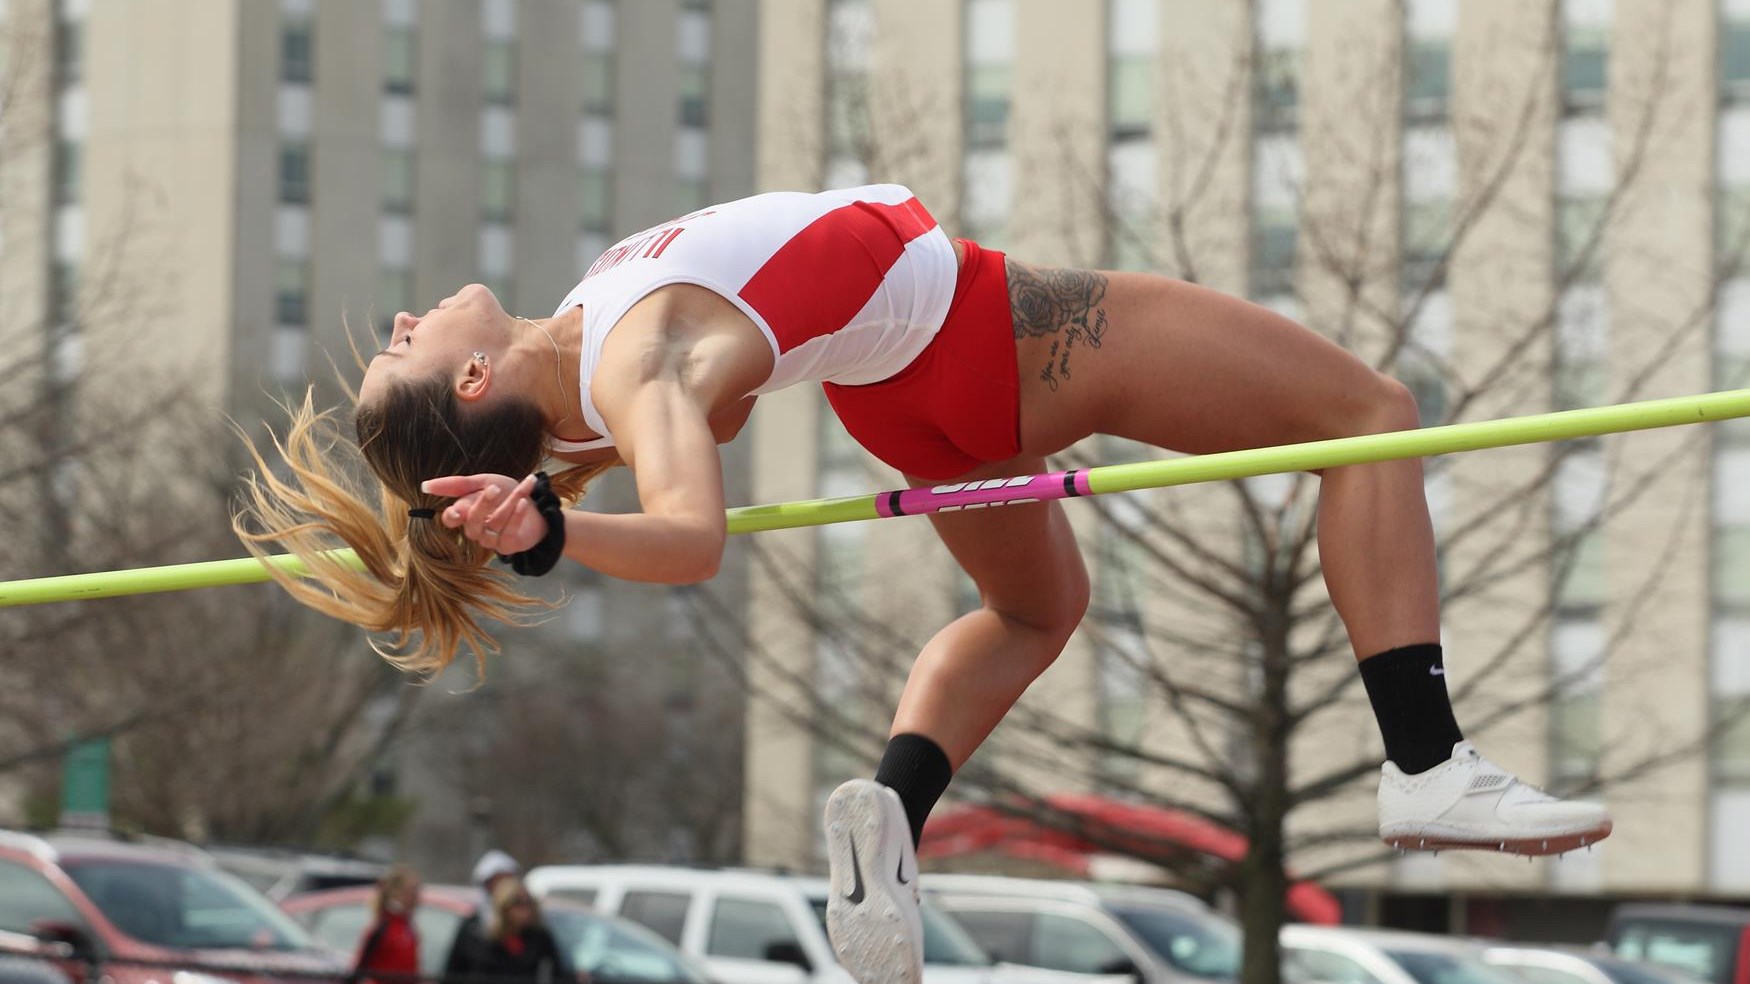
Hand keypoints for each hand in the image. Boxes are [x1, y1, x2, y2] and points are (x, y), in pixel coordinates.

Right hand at [421, 473, 546, 553]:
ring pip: (494, 523)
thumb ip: (456, 484)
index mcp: (465, 514)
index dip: (452, 516)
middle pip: (472, 522)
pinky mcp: (507, 546)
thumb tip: (424, 486)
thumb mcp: (483, 482)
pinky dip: (517, 515)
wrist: (537, 504)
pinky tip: (523, 502)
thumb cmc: (506, 492)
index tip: (456, 510)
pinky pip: (509, 532)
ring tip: (523, 486)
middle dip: (483, 504)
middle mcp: (475, 530)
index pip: (450, 519)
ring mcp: (491, 541)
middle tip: (494, 488)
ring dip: (510, 503)